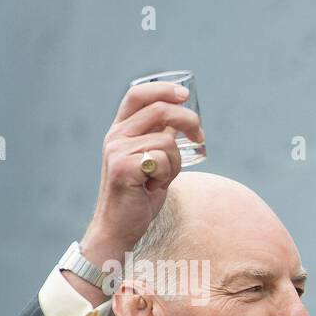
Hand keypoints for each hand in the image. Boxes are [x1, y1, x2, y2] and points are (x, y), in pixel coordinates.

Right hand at [79, 81, 206, 274]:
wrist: (119, 226)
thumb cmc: (140, 196)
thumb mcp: (151, 161)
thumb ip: (159, 140)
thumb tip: (180, 123)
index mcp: (120, 131)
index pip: (138, 95)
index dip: (163, 89)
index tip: (186, 95)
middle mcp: (115, 136)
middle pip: (160, 111)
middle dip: (188, 120)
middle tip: (200, 135)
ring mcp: (117, 151)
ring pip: (167, 141)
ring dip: (176, 163)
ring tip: (161, 179)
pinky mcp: (124, 167)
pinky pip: (163, 160)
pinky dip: (168, 174)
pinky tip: (153, 187)